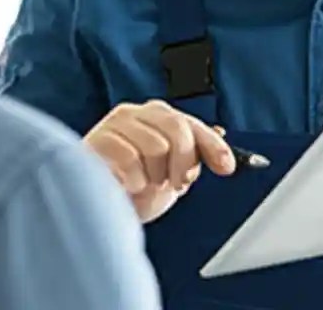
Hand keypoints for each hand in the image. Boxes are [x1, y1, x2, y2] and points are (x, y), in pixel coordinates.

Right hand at [84, 100, 235, 222]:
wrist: (95, 209)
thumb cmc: (131, 189)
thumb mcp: (169, 173)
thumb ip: (192, 155)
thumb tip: (222, 139)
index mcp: (154, 116)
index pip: (190, 124)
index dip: (213, 145)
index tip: (227, 167)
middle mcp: (134, 113)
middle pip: (177, 129)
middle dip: (184, 162)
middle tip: (178, 184)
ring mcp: (113, 125)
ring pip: (156, 146)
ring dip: (156, 175)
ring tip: (145, 184)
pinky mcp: (97, 142)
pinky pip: (130, 159)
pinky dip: (135, 180)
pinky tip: (128, 185)